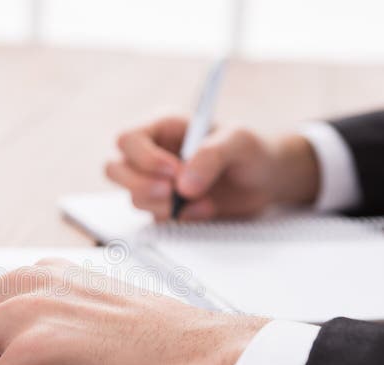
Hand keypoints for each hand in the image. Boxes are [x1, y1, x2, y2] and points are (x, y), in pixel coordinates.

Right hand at [105, 116, 319, 220]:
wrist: (268, 180)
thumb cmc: (253, 149)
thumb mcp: (240, 142)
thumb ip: (212, 155)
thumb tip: (183, 185)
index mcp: (163, 127)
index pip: (128, 139)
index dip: (144, 158)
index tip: (174, 171)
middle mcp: (153, 153)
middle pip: (115, 169)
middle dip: (141, 185)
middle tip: (171, 193)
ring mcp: (157, 182)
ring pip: (132, 196)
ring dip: (162, 205)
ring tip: (201, 202)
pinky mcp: (166, 207)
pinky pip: (155, 218)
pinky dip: (179, 219)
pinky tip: (205, 210)